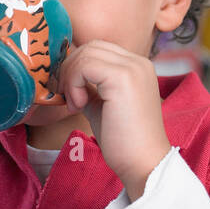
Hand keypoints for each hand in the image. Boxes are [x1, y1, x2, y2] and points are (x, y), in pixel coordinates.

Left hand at [53, 39, 170, 201]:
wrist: (143, 162)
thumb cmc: (124, 141)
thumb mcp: (103, 105)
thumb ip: (89, 86)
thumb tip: (66, 77)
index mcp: (137, 66)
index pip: (98, 49)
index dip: (77, 66)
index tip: (70, 93)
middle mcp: (138, 62)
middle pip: (91, 46)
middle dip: (70, 69)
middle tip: (67, 97)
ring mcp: (133, 68)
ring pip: (86, 53)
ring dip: (70, 77)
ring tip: (74, 104)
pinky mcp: (123, 77)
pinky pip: (85, 66)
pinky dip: (74, 83)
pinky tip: (78, 106)